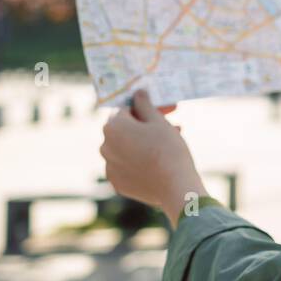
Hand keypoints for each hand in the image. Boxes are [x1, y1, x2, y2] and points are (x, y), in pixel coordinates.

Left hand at [100, 90, 206, 227]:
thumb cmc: (168, 149)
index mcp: (113, 127)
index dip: (148, 108)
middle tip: (172, 126)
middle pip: (126, 129)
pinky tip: (158, 162)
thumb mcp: (159, 121)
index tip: (167, 110)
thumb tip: (138, 93)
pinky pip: (127, 166)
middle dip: (147, 126)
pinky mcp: (117, 183)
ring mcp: (110, 166)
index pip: (127, 109)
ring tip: (170, 144)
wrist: (175, 187)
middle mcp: (105, 146)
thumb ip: (145, 104)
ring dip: (144, 143)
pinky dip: (139, 161)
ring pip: (127, 148)